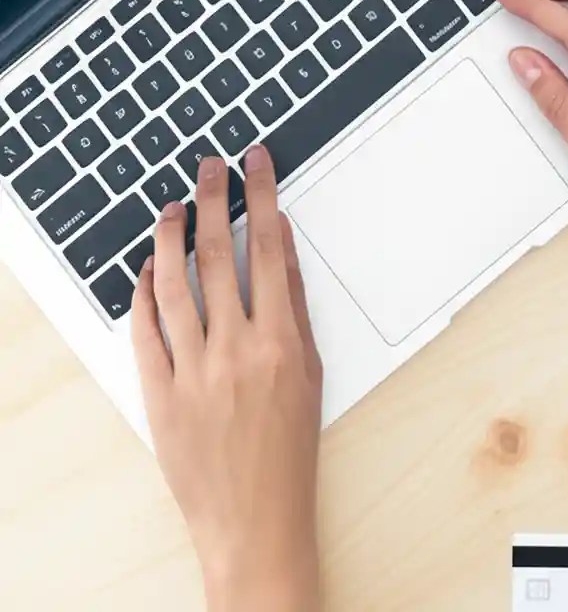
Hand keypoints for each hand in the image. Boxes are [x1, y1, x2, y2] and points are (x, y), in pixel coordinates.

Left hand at [131, 146, 322, 611]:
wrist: (254, 517)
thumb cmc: (290, 451)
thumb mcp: (310, 374)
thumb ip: (296, 310)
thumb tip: (282, 253)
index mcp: (281, 344)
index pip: (270, 251)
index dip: (262, 198)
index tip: (257, 164)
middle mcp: (234, 350)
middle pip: (217, 255)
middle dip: (214, 199)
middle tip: (211, 165)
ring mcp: (191, 371)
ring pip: (173, 284)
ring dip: (170, 236)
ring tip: (172, 206)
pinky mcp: (157, 392)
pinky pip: (145, 330)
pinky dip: (143, 293)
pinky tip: (147, 270)